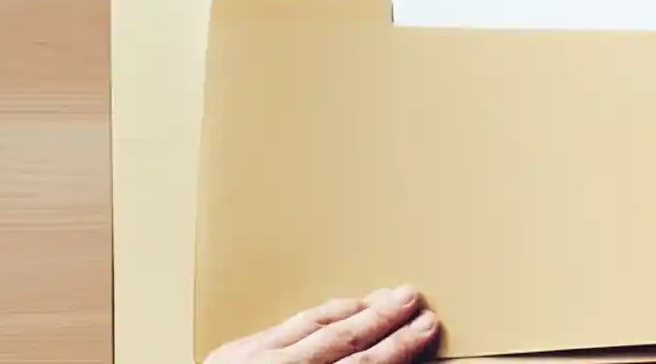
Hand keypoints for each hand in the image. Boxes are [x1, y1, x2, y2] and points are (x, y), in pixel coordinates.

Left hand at [206, 286, 439, 363]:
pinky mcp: (230, 354)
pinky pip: (284, 326)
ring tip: (386, 298)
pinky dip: (318, 316)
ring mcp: (248, 361)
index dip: (398, 348)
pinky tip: (338, 308)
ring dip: (356, 310)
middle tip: (416, 302)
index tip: (425, 329)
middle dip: (384, 320)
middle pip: (342, 339)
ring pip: (313, 324)